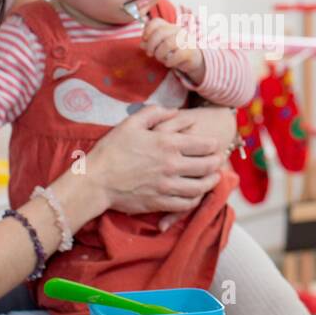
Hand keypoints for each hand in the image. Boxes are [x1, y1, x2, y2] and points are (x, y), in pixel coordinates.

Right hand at [87, 104, 223, 214]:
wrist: (96, 180)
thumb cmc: (111, 149)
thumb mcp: (131, 123)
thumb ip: (155, 113)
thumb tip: (174, 111)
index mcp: (168, 144)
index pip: (203, 144)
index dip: (212, 144)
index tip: (215, 144)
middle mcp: (172, 165)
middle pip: (206, 166)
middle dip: (216, 162)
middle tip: (219, 160)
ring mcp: (168, 186)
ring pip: (200, 186)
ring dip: (211, 182)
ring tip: (214, 178)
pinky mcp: (160, 202)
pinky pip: (186, 204)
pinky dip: (195, 199)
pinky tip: (196, 195)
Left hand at [142, 17, 204, 83]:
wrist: (193, 59)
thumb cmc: (174, 51)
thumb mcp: (160, 47)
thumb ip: (150, 44)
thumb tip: (141, 44)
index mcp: (169, 27)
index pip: (156, 22)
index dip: (147, 30)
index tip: (144, 40)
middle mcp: (177, 30)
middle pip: (160, 32)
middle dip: (151, 44)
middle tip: (149, 53)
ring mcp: (185, 40)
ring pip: (168, 43)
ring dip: (160, 54)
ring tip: (160, 58)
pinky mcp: (190, 51)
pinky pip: (177, 55)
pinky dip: (169, 61)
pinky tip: (169, 63)